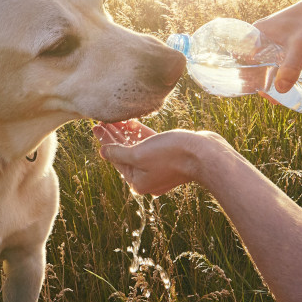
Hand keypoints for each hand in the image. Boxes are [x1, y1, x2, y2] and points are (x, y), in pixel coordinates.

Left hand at [92, 120, 224, 195]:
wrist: (205, 155)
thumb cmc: (171, 155)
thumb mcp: (139, 155)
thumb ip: (119, 154)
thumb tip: (104, 153)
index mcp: (138, 182)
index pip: (116, 159)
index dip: (105, 142)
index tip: (96, 127)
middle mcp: (148, 177)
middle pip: (125, 154)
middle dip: (113, 137)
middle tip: (100, 122)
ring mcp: (160, 167)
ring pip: (138, 148)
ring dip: (126, 134)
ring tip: (114, 119)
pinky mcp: (170, 156)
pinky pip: (151, 145)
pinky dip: (141, 135)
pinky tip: (131, 122)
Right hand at [253, 0, 301, 92]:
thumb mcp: (301, 45)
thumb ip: (291, 66)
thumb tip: (280, 90)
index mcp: (257, 33)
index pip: (242, 58)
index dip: (244, 76)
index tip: (254, 92)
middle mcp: (263, 37)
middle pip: (254, 64)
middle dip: (259, 82)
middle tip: (272, 99)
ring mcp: (275, 40)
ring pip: (267, 64)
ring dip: (271, 79)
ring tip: (279, 98)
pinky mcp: (287, 44)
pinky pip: (279, 62)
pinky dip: (281, 73)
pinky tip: (286, 85)